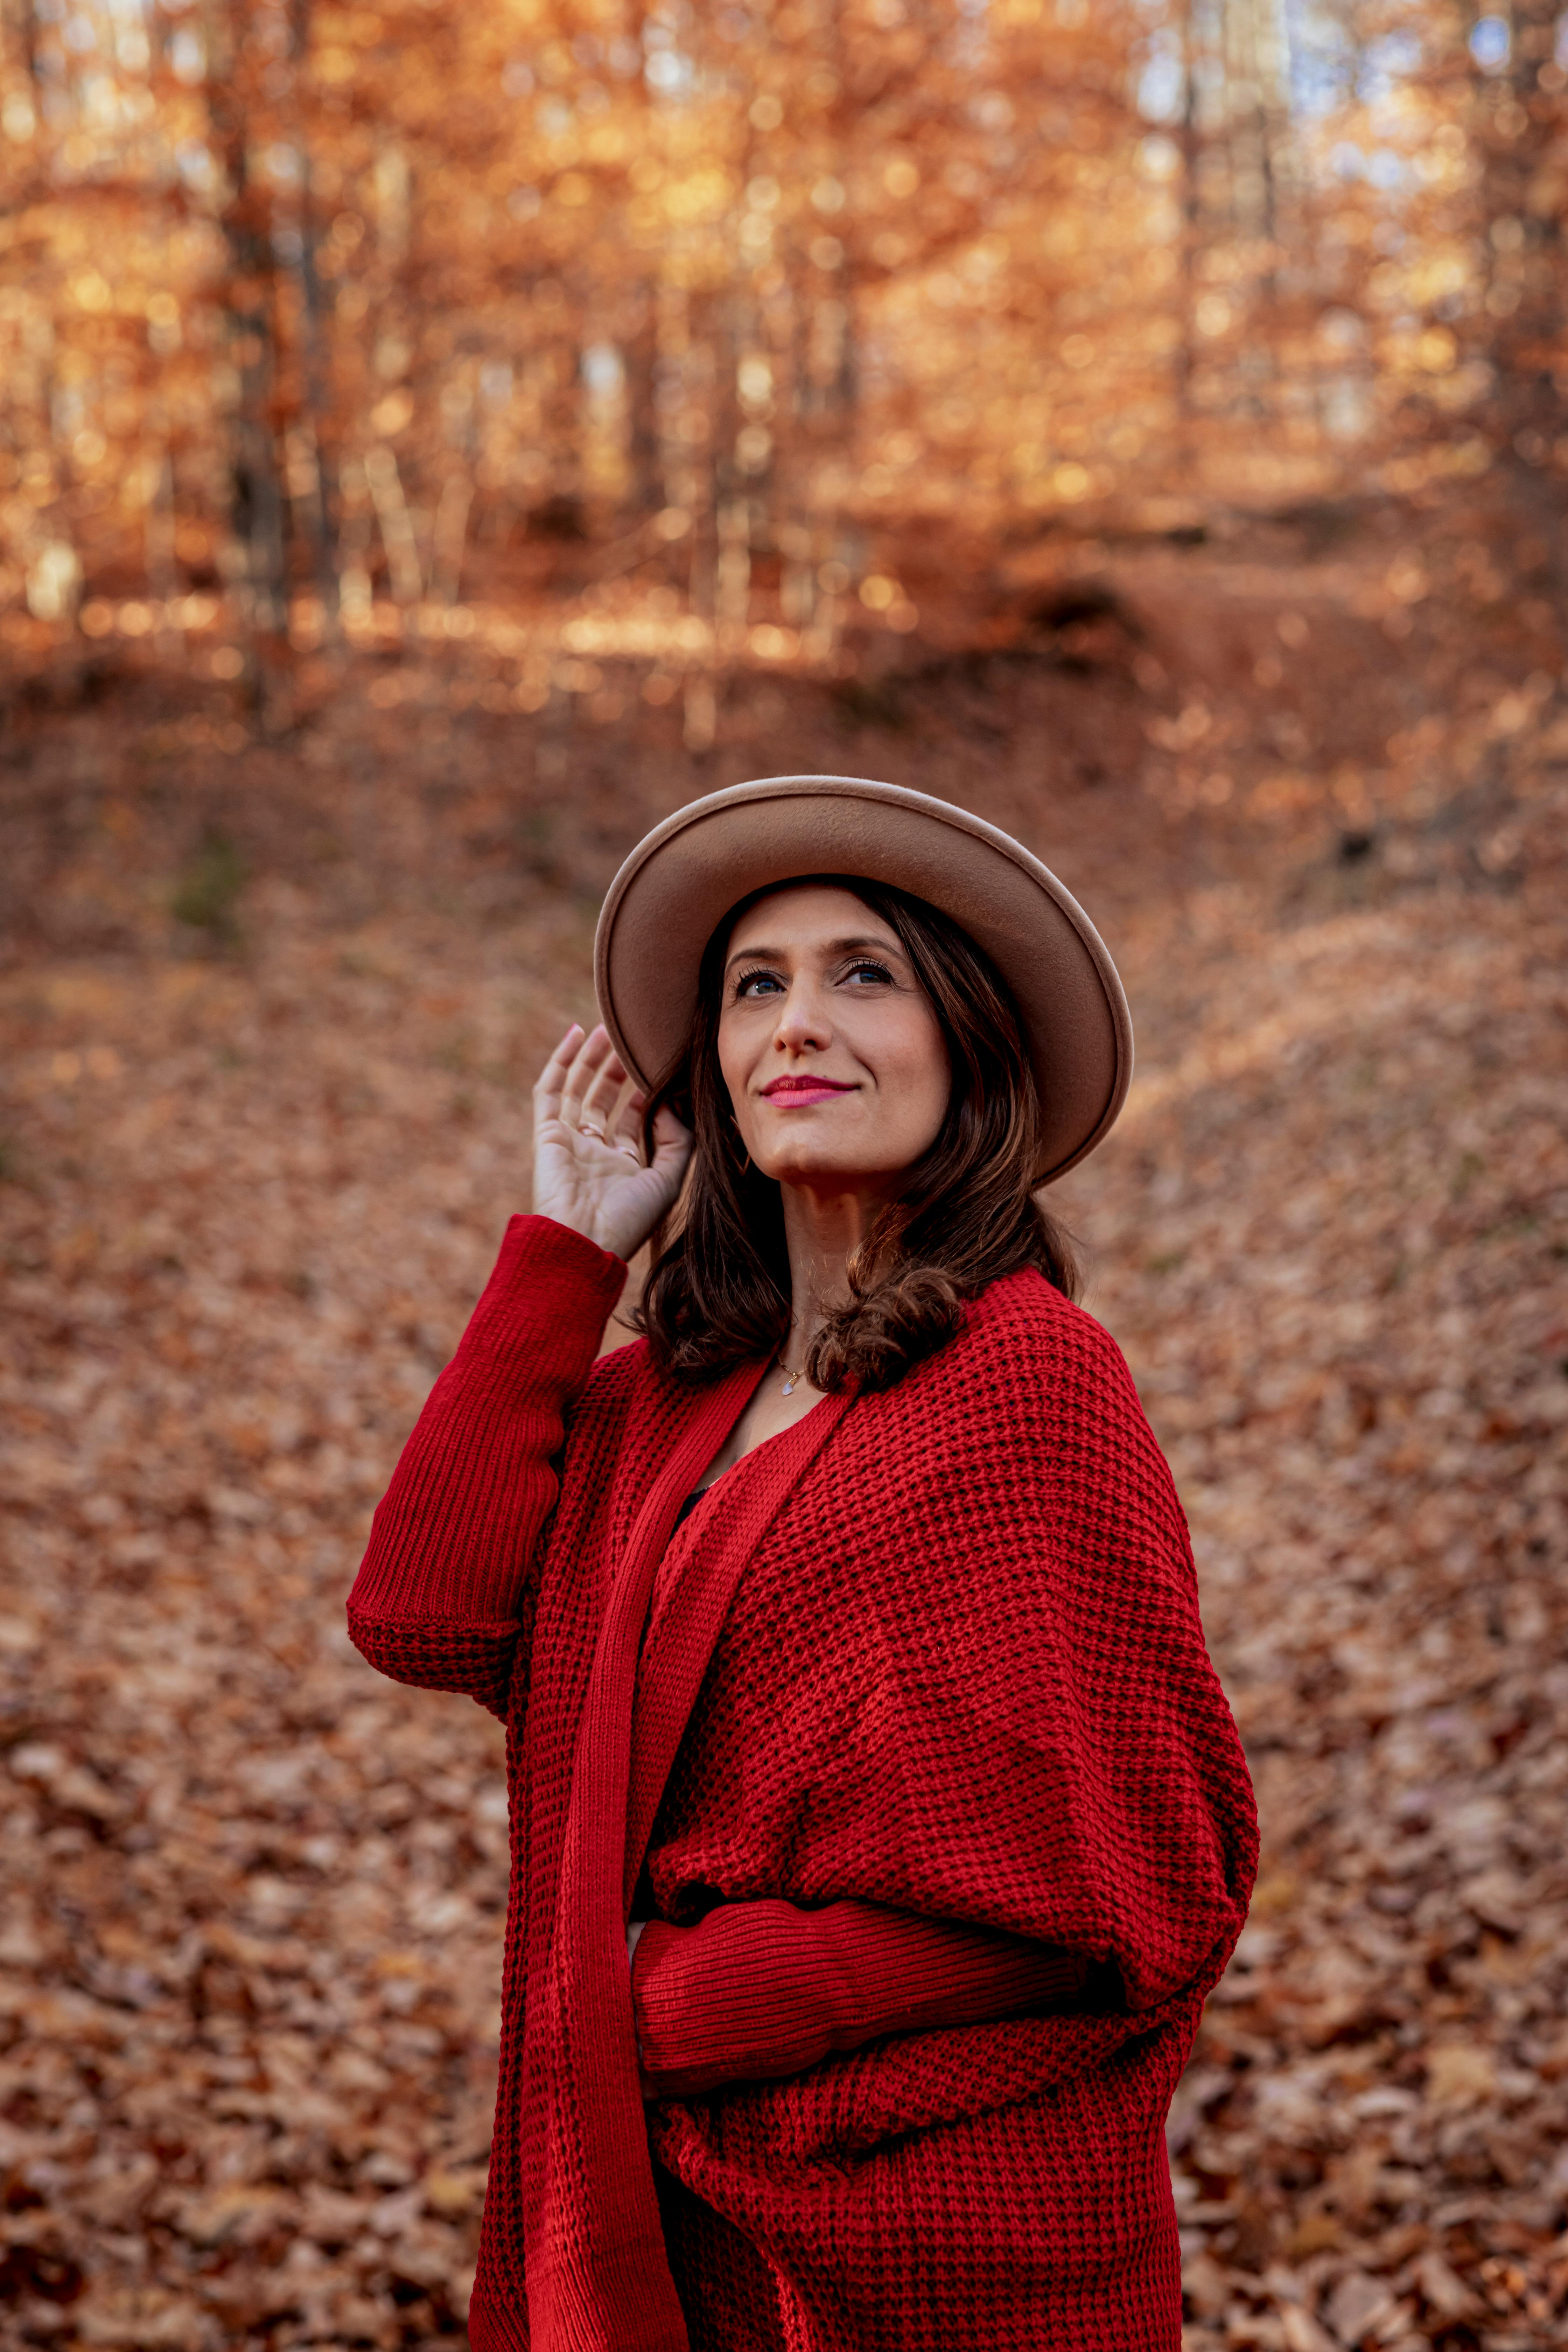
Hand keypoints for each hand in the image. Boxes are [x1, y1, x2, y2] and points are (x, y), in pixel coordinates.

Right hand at [532, 1024, 691, 1262]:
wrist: (582, 1243)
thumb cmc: (627, 1221)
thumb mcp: (667, 1181)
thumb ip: (678, 1141)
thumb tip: (670, 1103)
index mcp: (624, 1167)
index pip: (636, 1120)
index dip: (651, 1093)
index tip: (666, 1066)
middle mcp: (595, 1153)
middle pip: (607, 1101)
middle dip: (621, 1070)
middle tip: (638, 1039)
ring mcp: (568, 1142)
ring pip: (580, 1090)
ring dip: (593, 1059)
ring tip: (611, 1029)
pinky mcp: (546, 1135)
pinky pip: (550, 1090)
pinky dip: (560, 1061)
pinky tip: (576, 1033)